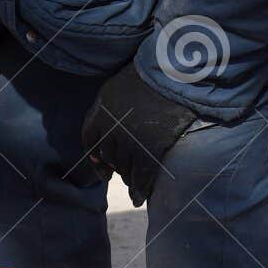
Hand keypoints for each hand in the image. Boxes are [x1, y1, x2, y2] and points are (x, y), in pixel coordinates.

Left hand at [80, 63, 200, 206]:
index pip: (89, 138)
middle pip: (108, 155)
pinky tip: (141, 197)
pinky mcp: (150, 147)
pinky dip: (141, 188)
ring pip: (124, 167)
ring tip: (134, 186)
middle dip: (115, 167)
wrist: (178, 69)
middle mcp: (111, 126)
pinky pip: (142, 173)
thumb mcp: (120, 86)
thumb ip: (109, 108)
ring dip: (128, 178)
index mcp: (101, 109)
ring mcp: (131, 139)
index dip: (95, 156)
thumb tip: (105, 133)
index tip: (101, 168)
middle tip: (123, 175)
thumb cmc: (153, 71)